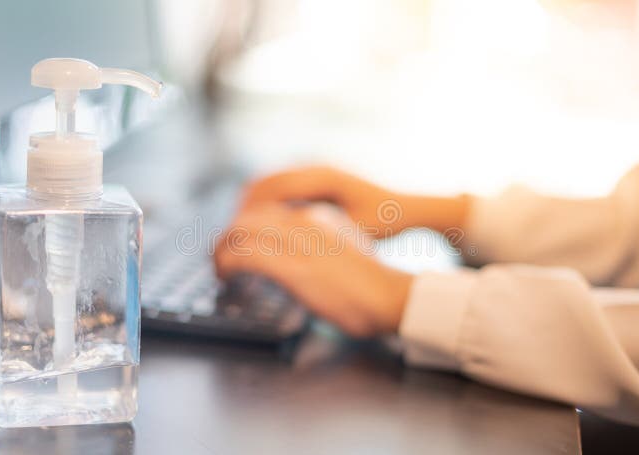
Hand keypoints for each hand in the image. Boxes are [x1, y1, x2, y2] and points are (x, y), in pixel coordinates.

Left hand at [214, 203, 412, 336]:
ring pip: (239, 232)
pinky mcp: (289, 266)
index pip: (268, 210)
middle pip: (248, 216)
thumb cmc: (373, 283)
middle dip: (228, 236)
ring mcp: (295, 242)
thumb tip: (306, 259)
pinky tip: (226, 277)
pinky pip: (243, 256)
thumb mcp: (347, 251)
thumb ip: (324, 246)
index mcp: (316, 216)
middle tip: (221, 257)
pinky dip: (227, 264)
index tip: (239, 244)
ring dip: (221, 250)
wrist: (389, 295)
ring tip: (219, 269)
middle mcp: (302, 221)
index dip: (246, 226)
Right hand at [242, 166, 471, 238]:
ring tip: (240, 235)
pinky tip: (262, 229)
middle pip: (264, 182)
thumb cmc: (386, 220)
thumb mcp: (353, 229)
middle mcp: (317, 168)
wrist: (408, 208)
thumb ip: (320, 229)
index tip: (235, 232)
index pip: (273, 188)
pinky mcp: (317, 181)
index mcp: (324, 177)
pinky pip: (281, 189)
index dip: (249, 211)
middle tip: (230, 236)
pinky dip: (266, 205)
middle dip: (244, 209)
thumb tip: (285, 234)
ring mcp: (316, 172)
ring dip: (252, 207)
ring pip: (269, 183)